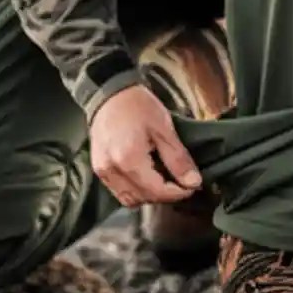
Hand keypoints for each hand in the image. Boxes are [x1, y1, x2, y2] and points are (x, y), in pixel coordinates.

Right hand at [90, 84, 201, 207]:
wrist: (110, 93)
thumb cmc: (137, 105)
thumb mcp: (163, 128)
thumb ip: (178, 158)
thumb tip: (193, 182)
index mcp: (129, 159)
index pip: (158, 191)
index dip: (178, 193)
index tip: (192, 185)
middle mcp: (112, 170)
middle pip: (144, 198)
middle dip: (165, 195)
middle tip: (180, 182)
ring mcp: (103, 171)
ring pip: (129, 199)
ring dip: (149, 195)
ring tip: (163, 179)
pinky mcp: (99, 169)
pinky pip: (118, 191)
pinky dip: (135, 190)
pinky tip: (146, 176)